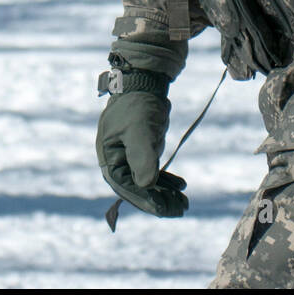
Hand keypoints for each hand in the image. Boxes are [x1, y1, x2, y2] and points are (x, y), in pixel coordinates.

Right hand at [96, 88, 187, 217]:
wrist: (144, 85)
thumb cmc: (137, 106)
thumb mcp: (139, 130)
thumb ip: (142, 157)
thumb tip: (147, 185)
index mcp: (109, 159)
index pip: (126, 187)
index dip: (146, 200)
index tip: (164, 209)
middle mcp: (117, 163)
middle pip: (138, 189)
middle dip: (159, 200)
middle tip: (181, 208)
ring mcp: (129, 158)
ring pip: (148, 183)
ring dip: (165, 193)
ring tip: (184, 202)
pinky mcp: (141, 153)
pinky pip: (153, 172)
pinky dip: (166, 181)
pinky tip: (182, 186)